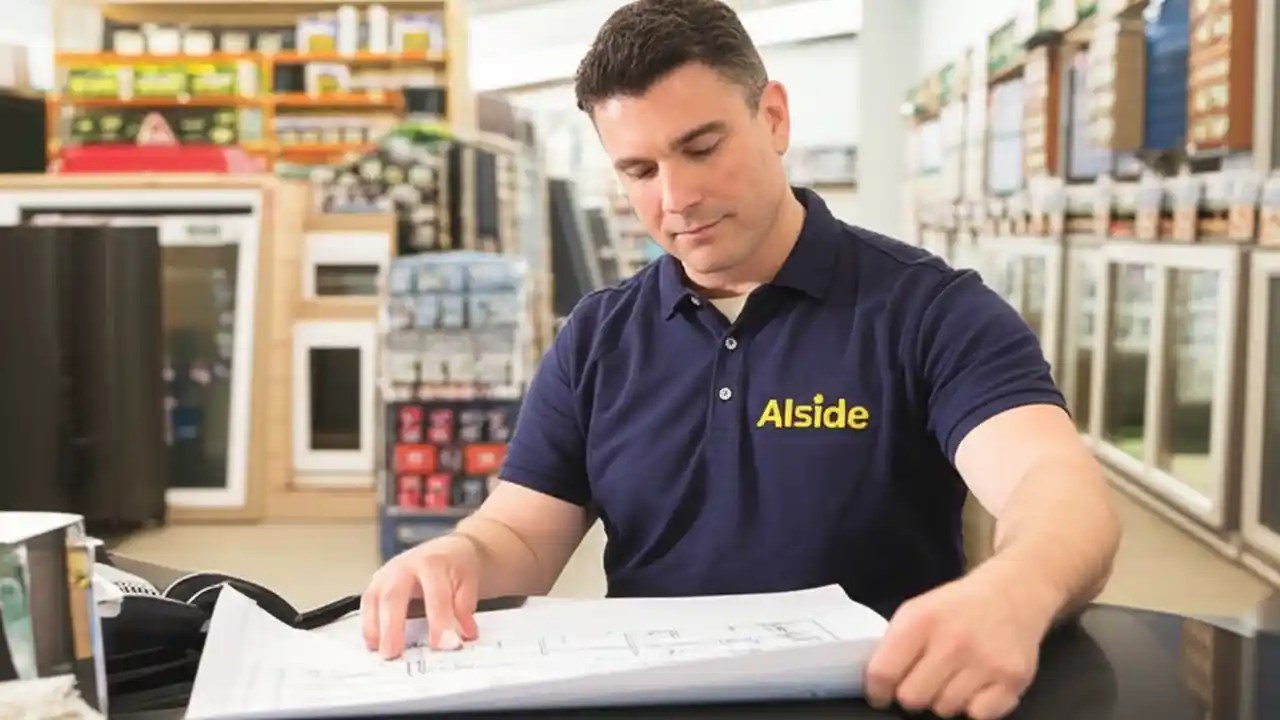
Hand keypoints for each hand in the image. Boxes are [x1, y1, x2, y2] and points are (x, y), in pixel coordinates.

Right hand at [361, 534, 481, 658]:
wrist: (446, 550)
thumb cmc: (456, 567)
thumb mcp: (469, 583)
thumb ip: (464, 610)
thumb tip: (463, 636)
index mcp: (432, 563)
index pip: (435, 595)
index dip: (440, 622)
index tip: (446, 646)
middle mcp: (404, 566)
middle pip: (393, 596)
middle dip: (392, 627)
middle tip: (393, 655)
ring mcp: (386, 574)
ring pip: (373, 600)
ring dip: (374, 629)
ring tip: (380, 653)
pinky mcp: (376, 584)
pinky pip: (367, 604)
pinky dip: (368, 626)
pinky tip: (374, 644)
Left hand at [863, 562, 1061, 718]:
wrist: (1014, 593)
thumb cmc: (958, 606)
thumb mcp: (918, 610)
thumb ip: (896, 644)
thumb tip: (878, 684)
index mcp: (921, 620)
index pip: (883, 672)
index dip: (877, 690)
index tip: (881, 693)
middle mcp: (954, 642)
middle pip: (913, 698)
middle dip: (913, 694)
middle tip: (923, 681)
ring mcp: (986, 662)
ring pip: (945, 710)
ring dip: (944, 699)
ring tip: (954, 676)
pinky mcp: (1013, 679)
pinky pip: (978, 715)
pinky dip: (975, 706)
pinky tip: (977, 684)